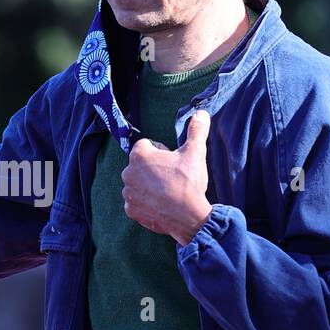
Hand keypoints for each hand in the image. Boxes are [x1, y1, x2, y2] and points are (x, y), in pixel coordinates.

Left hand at [122, 110, 212, 245]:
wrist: (189, 217)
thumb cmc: (189, 182)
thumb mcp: (195, 152)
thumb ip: (196, 130)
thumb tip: (201, 113)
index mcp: (139, 155)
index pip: (146, 145)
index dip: (161, 151)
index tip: (173, 160)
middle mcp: (128, 173)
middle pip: (141, 165)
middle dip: (153, 169)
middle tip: (172, 177)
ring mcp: (128, 193)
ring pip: (138, 183)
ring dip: (149, 185)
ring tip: (168, 192)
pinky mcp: (131, 210)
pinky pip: (137, 202)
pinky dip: (146, 203)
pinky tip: (161, 204)